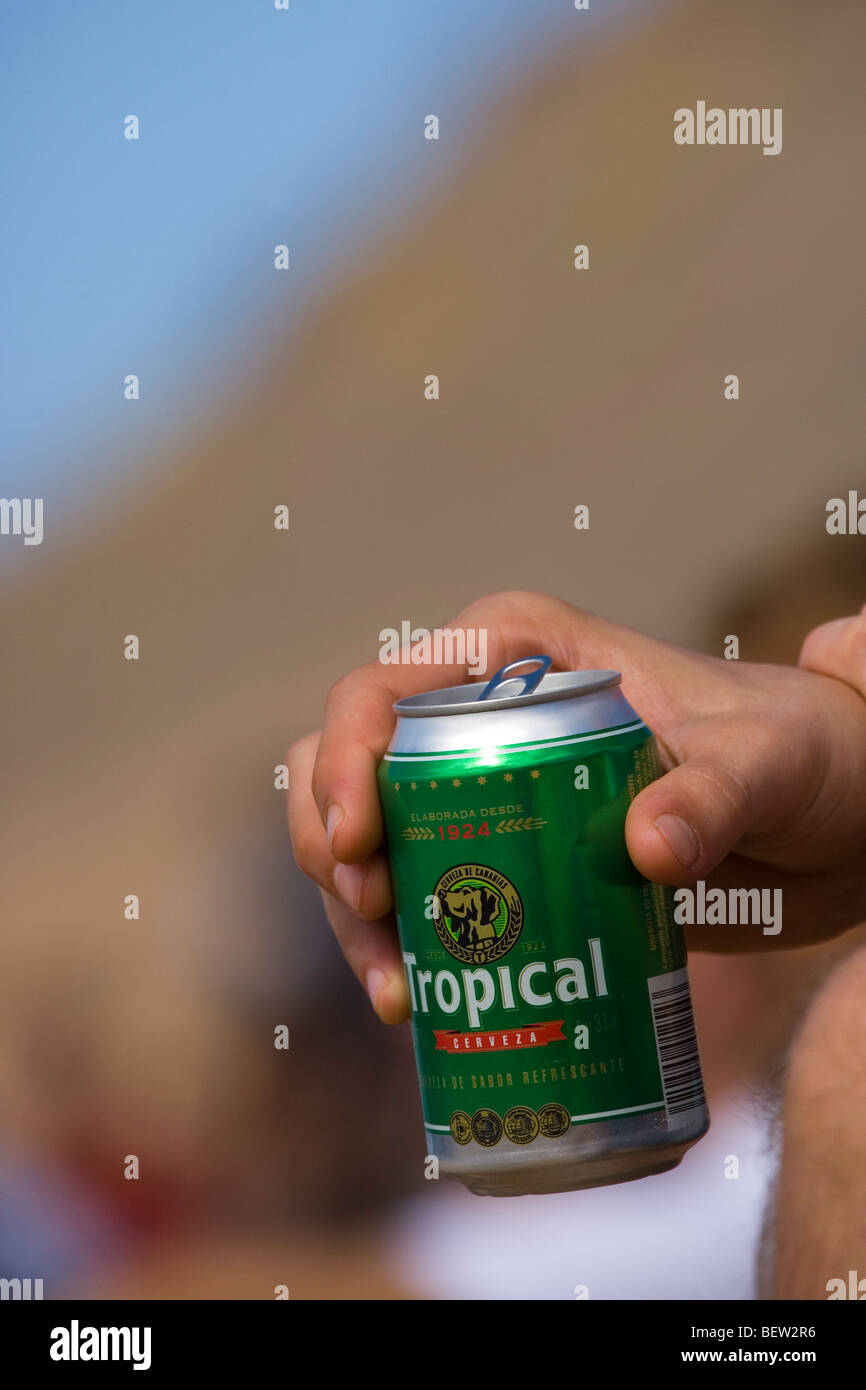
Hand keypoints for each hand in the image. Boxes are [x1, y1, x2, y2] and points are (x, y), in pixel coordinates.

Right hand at [287, 590, 865, 1022]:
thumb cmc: (799, 754)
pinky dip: (395, 945)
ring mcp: (479, 789)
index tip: (361, 846)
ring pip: (363, 839)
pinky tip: (414, 1002)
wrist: (831, 818)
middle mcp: (478, 713)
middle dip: (332, 847)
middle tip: (378, 919)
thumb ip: (717, 795)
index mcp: (516, 652)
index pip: (384, 690)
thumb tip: (644, 853)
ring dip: (355, 915)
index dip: (342, 760)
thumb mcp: (766, 764)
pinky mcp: (500, 858)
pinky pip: (412, 894)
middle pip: (347, 769)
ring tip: (398, 994)